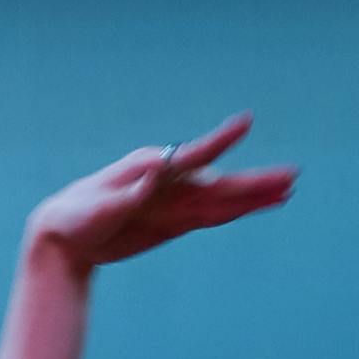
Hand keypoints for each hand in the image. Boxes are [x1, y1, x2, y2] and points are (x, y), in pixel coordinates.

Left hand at [30, 114, 298, 270]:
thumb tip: (156, 174)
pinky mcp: (176, 220)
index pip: (192, 155)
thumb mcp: (100, 207)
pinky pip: (214, 215)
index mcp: (151, 167)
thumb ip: (131, 194)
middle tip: (292, 175)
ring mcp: (176, 201)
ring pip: (223, 199)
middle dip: (254, 182)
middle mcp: (170, 180)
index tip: (245, 123)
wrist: (65, 235)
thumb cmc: (76, 215)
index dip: (219, 141)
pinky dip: (238, 211)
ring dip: (255, 196)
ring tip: (289, 190)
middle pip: (219, 182)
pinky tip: (261, 205)